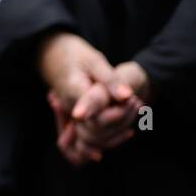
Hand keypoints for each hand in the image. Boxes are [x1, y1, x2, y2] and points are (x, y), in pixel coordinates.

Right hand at [39, 33, 145, 164]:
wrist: (57, 61)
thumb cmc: (78, 58)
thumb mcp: (94, 61)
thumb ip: (110, 79)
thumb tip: (127, 96)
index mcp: (73, 89)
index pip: (87, 107)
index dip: (103, 113)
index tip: (112, 110)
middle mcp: (71, 107)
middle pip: (97, 126)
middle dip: (123, 117)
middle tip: (137, 100)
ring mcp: (74, 117)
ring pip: (98, 136)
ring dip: (123, 125)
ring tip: (136, 104)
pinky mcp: (79, 123)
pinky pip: (98, 137)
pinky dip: (118, 132)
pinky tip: (130, 121)